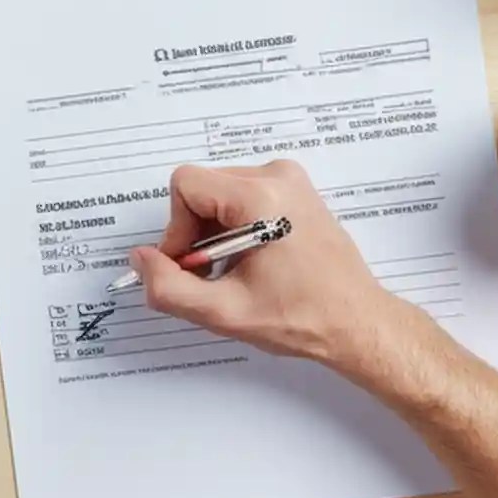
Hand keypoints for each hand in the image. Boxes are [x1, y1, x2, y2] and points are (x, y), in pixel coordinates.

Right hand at [130, 161, 399, 361]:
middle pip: (203, 187)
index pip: (186, 185)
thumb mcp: (224, 312)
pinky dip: (234, 226)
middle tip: (210, 276)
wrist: (356, 322)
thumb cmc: (301, 317)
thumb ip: (169, 287)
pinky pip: (244, 196)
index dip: (175, 229)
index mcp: (261, 197)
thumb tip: (141, 259)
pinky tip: (251, 261)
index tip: (189, 267)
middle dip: (194, 232)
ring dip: (214, 231)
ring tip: (234, 271)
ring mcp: (291, 180)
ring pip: (221, 192)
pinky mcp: (296, 191)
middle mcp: (278, 176)